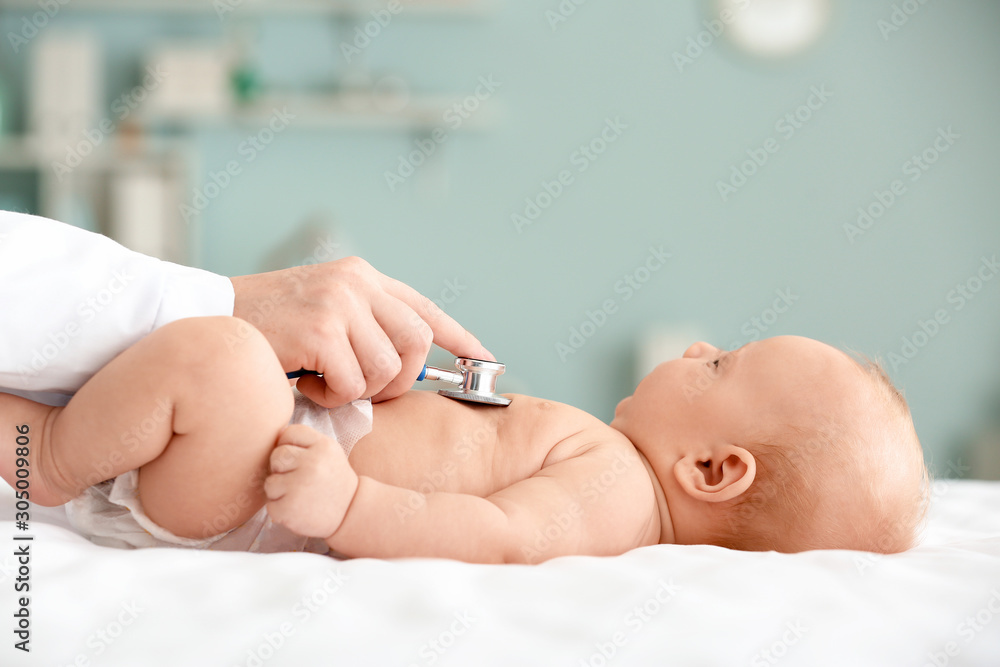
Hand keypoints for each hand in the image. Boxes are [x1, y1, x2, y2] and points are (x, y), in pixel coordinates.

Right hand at [231, 256, 493, 406]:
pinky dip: (331, 395)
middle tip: (364, 389)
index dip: (459, 338)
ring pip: (388, 368)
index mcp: (361, 277)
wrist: (202, 317)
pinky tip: (303, 381)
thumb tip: (405, 368)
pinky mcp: (321, 327)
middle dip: (400, 380)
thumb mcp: (320, 316)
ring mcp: (340, 302)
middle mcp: (356, 283)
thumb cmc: (262, 328)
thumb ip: (362, 329)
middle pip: (417, 343)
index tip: (485, 360)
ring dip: (358, 390)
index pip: (425, 308)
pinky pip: (354, 383)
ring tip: (321, 380)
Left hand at [264, 425, 358, 539]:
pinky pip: (270, 505)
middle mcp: (312, 463)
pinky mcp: (290, 509)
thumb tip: (278, 432)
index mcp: (323, 446)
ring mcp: (300, 486)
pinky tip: (297, 509)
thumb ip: (306, 441)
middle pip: (277, 455)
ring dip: (280, 491)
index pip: (289, 432)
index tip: (299, 459)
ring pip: (270, 482)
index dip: (289, 445)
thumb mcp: (329, 453)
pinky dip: (281, 510)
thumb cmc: (334, 481)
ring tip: (299, 495)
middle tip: (298, 478)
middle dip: (282, 468)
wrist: (350, 512)